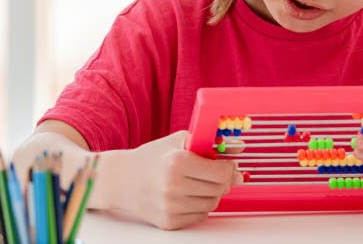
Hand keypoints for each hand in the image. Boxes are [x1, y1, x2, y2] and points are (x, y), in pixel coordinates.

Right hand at [121, 130, 243, 229]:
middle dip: (223, 180)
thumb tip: (240, 148)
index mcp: (177, 162)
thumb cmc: (153, 157)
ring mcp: (170, 207)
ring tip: (200, 182)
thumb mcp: (180, 141)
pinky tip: (189, 194)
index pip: (221, 173)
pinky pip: (200, 216)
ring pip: (212, 203)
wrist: (121, 179)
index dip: (230, 168)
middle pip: (219, 189)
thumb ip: (211, 143)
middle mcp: (173, 186)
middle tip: (217, 173)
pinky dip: (201, 205)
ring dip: (213, 193)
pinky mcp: (168, 222)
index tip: (229, 164)